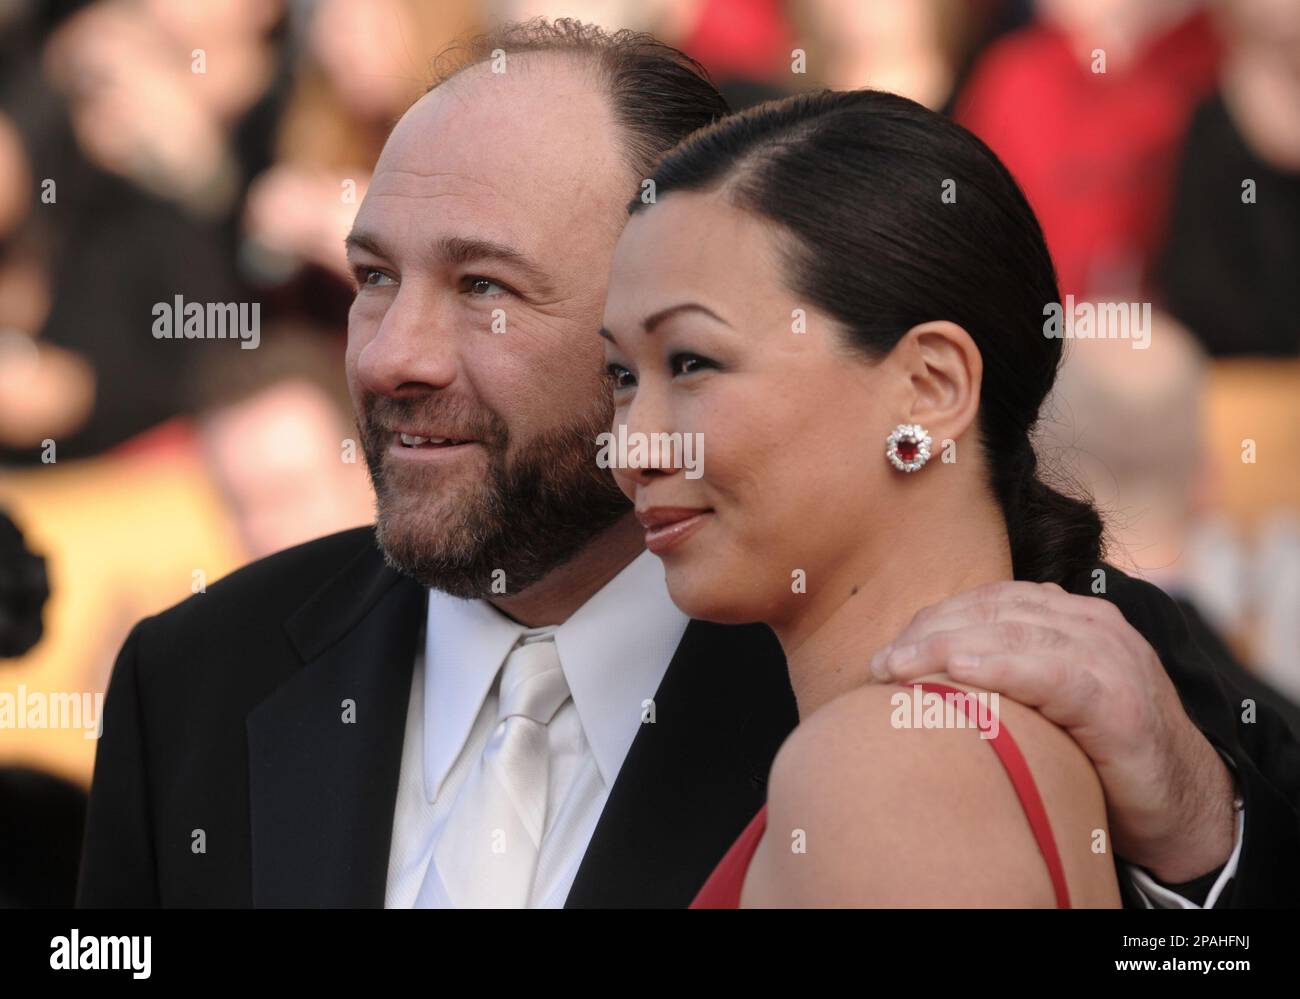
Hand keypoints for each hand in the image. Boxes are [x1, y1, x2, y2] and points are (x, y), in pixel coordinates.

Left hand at [868, 580, 1237, 882]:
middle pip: (994, 610)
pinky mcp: (1121, 701)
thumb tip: (915, 676)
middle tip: (878, 664)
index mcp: (1070, 617)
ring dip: (948, 646)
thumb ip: (1003, 673)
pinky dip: (1005, 667)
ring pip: (1016, 632)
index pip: (988, 600)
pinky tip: (963, 671)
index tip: (886, 651)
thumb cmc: (1096, 753)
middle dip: (929, 633)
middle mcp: (1091, 625)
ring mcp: (1111, 658)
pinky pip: (1055, 673)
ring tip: (899, 666)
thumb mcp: (1046, 701)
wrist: (1182, 806)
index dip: (933, 619)